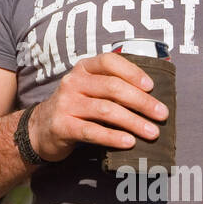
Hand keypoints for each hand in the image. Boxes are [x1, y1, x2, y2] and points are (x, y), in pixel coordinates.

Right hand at [27, 53, 166, 162]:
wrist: (41, 129)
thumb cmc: (77, 107)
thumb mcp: (89, 89)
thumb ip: (112, 85)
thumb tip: (153, 95)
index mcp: (83, 68)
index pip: (109, 62)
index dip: (132, 72)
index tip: (152, 86)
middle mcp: (73, 82)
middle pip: (112, 88)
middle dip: (141, 101)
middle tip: (161, 114)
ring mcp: (66, 104)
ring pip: (105, 110)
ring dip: (133, 122)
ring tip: (152, 132)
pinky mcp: (62, 126)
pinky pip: (92, 131)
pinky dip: (113, 137)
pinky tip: (129, 142)